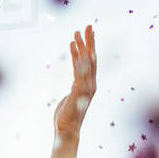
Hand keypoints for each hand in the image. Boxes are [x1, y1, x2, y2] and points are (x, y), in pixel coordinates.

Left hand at [52, 25, 96, 140]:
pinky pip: (78, 70)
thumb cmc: (66, 117)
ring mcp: (86, 88)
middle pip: (92, 59)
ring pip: (86, 62)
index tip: (89, 34)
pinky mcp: (79, 91)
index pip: (92, 63)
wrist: (67, 131)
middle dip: (90, 42)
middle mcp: (91, 85)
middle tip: (88, 26)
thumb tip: (75, 85)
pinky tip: (72, 46)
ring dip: (81, 46)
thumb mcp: (71, 98)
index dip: (91, 48)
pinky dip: (76, 56)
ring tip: (77, 32)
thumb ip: (75, 89)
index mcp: (89, 86)